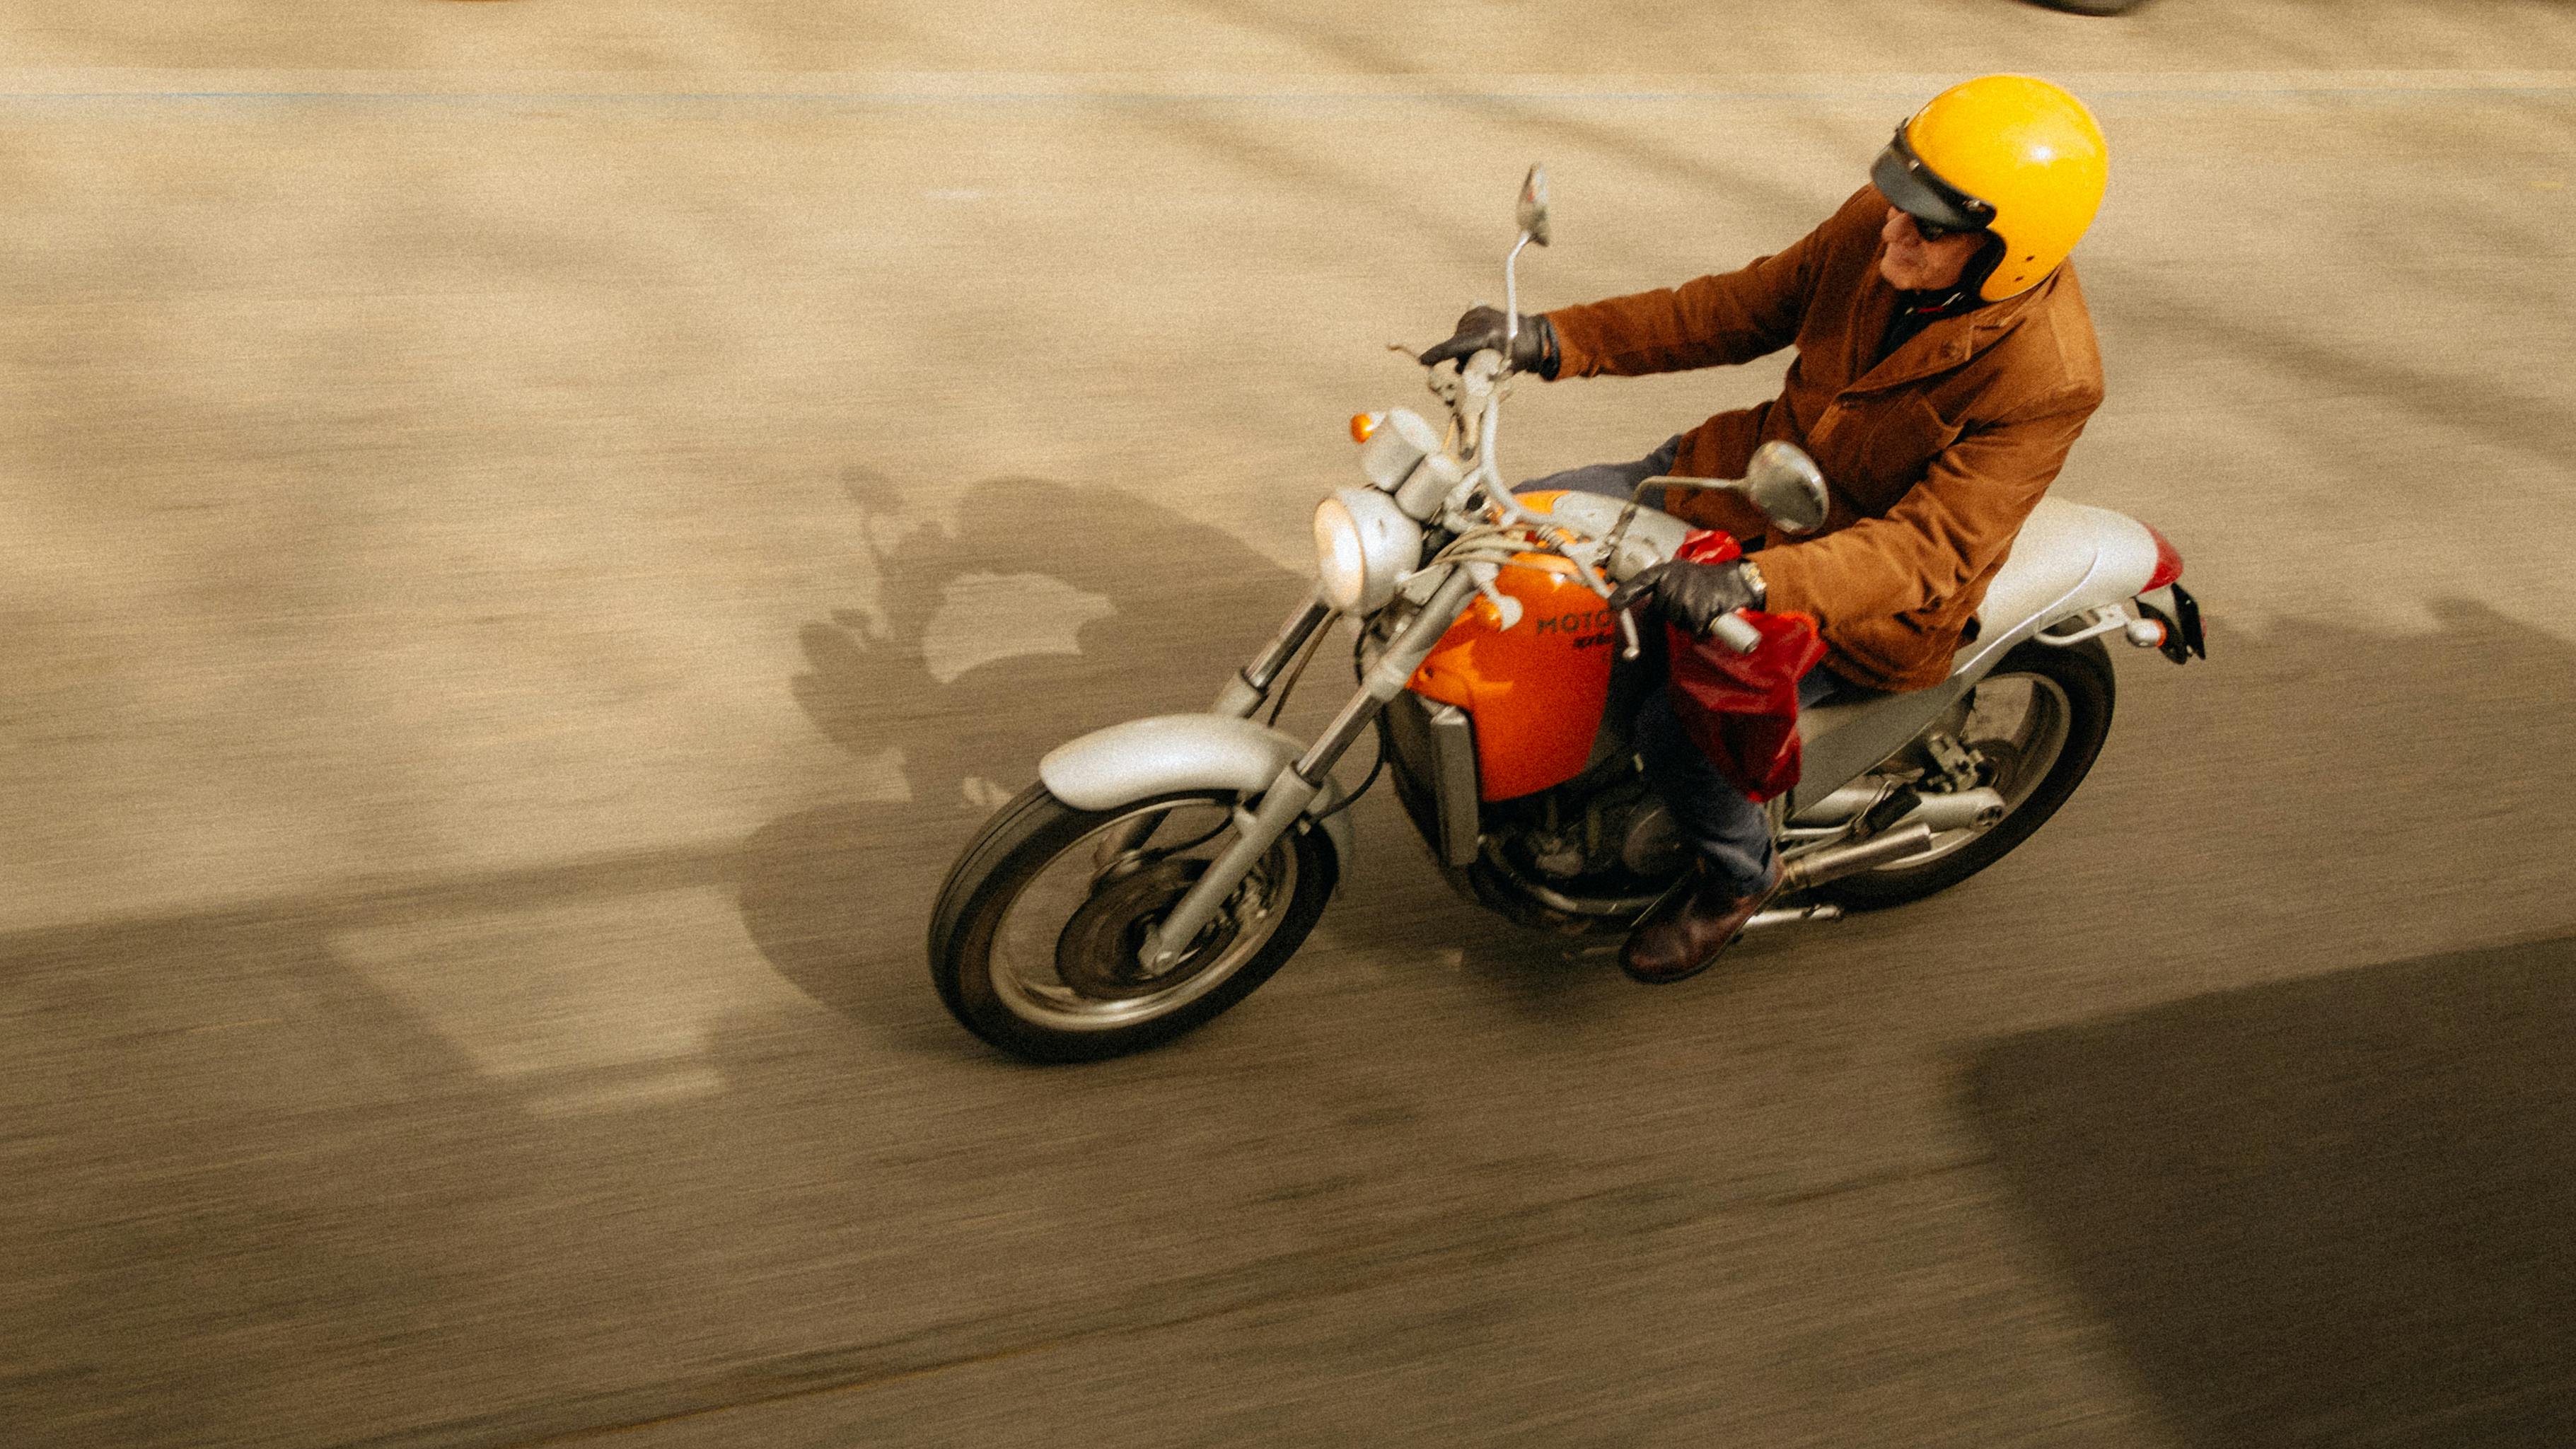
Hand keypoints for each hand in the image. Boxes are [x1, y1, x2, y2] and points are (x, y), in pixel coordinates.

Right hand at [1417, 305, 1557, 376]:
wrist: (1533, 336)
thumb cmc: (1518, 358)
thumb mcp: (1499, 371)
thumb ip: (1477, 374)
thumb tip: (1455, 374)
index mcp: (1486, 337)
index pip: (1454, 347)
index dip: (1437, 355)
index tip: (1422, 361)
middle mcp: (1480, 322)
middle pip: (1456, 344)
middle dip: (1461, 357)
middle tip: (1480, 363)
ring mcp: (1478, 313)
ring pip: (1458, 337)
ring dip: (1465, 347)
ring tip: (1484, 350)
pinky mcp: (1478, 309)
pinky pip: (1463, 328)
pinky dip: (1468, 337)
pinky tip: (1481, 340)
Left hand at [1607, 559, 1765, 635]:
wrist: (1739, 581)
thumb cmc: (1710, 583)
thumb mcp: (1684, 578)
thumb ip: (1666, 589)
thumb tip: (1651, 609)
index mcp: (1668, 571)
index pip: (1640, 583)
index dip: (1625, 594)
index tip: (1612, 604)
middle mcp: (1673, 579)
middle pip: (1662, 609)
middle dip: (1675, 612)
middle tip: (1694, 602)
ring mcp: (1686, 593)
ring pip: (1678, 620)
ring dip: (1690, 620)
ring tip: (1705, 605)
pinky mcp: (1700, 608)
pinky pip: (1693, 627)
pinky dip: (1702, 627)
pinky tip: (1711, 614)